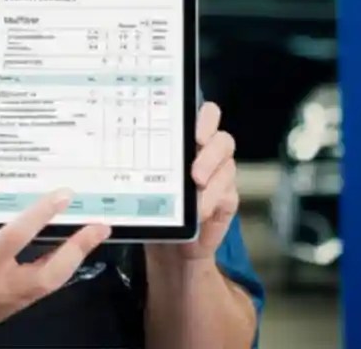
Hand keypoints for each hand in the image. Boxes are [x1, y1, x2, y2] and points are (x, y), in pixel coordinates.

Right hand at [0, 162, 110, 347]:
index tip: (62, 195)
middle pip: (49, 272)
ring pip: (58, 279)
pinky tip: (84, 241)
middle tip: (98, 224)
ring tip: (99, 229)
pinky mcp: (30, 297)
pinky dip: (71, 259)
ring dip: (80, 253)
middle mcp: (6, 282)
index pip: (14, 237)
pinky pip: (56, 279)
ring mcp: (21, 294)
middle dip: (75, 247)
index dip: (39, 215)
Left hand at [150, 101, 238, 265]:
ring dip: (211, 174)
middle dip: (211, 149)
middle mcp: (210, 154)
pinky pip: (228, 192)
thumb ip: (148, 163)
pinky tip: (199, 209)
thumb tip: (131, 151)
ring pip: (228, 164)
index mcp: (190, 141)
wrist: (171, 244)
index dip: (205, 119)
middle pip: (223, 139)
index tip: (194, 133)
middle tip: (196, 164)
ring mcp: (221, 176)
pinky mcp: (228, 198)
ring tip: (195, 186)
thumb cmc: (157, 204)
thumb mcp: (149, 179)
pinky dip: (212, 199)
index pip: (206, 116)